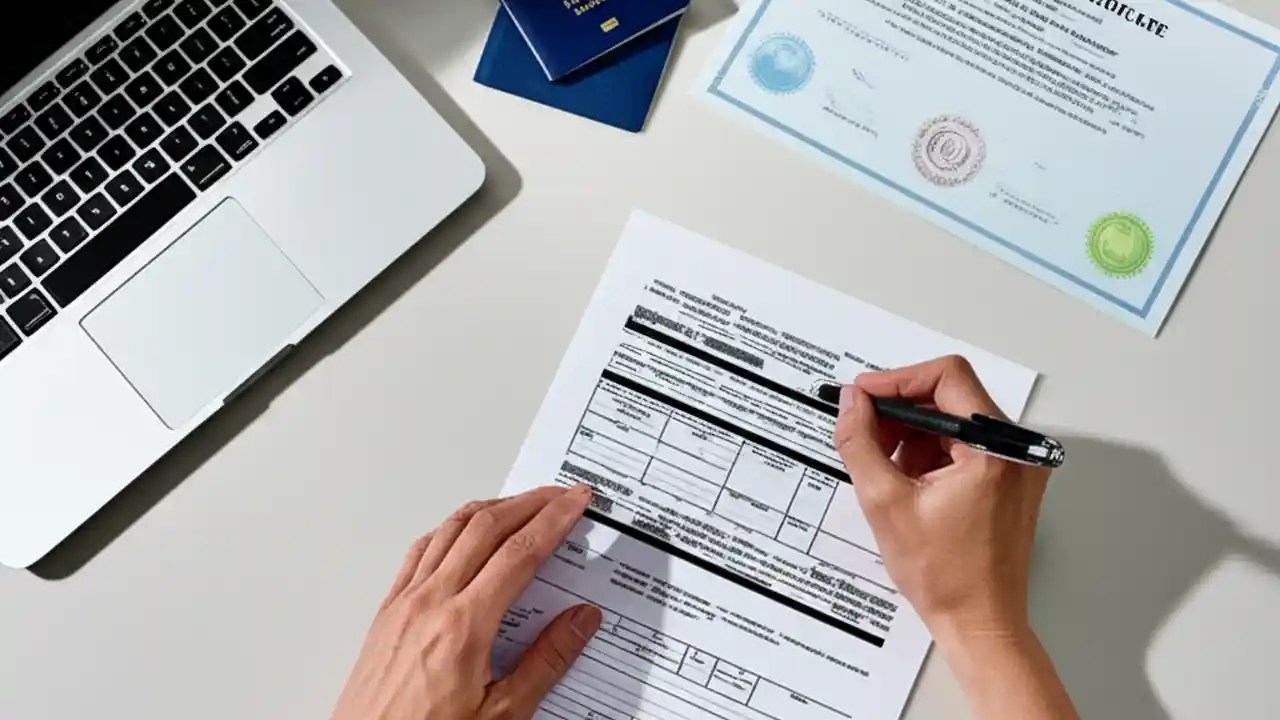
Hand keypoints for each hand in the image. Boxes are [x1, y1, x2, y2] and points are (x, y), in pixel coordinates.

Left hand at [332, 485, 602, 719]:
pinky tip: (461, 529)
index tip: (576, 502)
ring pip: (450, 529)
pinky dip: (449, 528)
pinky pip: (419, 551)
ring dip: (491, 507)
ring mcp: (404, 603)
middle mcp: (430, 603)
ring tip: (520, 502)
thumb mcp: (502, 716)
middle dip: (529, 503)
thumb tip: (582, 620)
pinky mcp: (386, 611)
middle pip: (486, 528)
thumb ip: (545, 662)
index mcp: (464, 626)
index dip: (554, 520)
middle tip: (560, 494)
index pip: (519, 553)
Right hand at [832, 356, 1048, 640]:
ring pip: (954, 421)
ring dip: (913, 435)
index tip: (862, 396)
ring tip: (886, 470)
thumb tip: (851, 402)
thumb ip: (860, 442)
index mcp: (993, 449)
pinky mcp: (1009, 479)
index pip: (947, 376)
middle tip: (864, 431)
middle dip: (901, 411)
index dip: (896, 380)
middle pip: (950, 396)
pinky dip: (930, 454)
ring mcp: (1016, 464)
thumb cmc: (942, 575)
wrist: (978, 621)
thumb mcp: (884, 502)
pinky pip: (964, 446)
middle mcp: (1015, 449)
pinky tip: (908, 483)